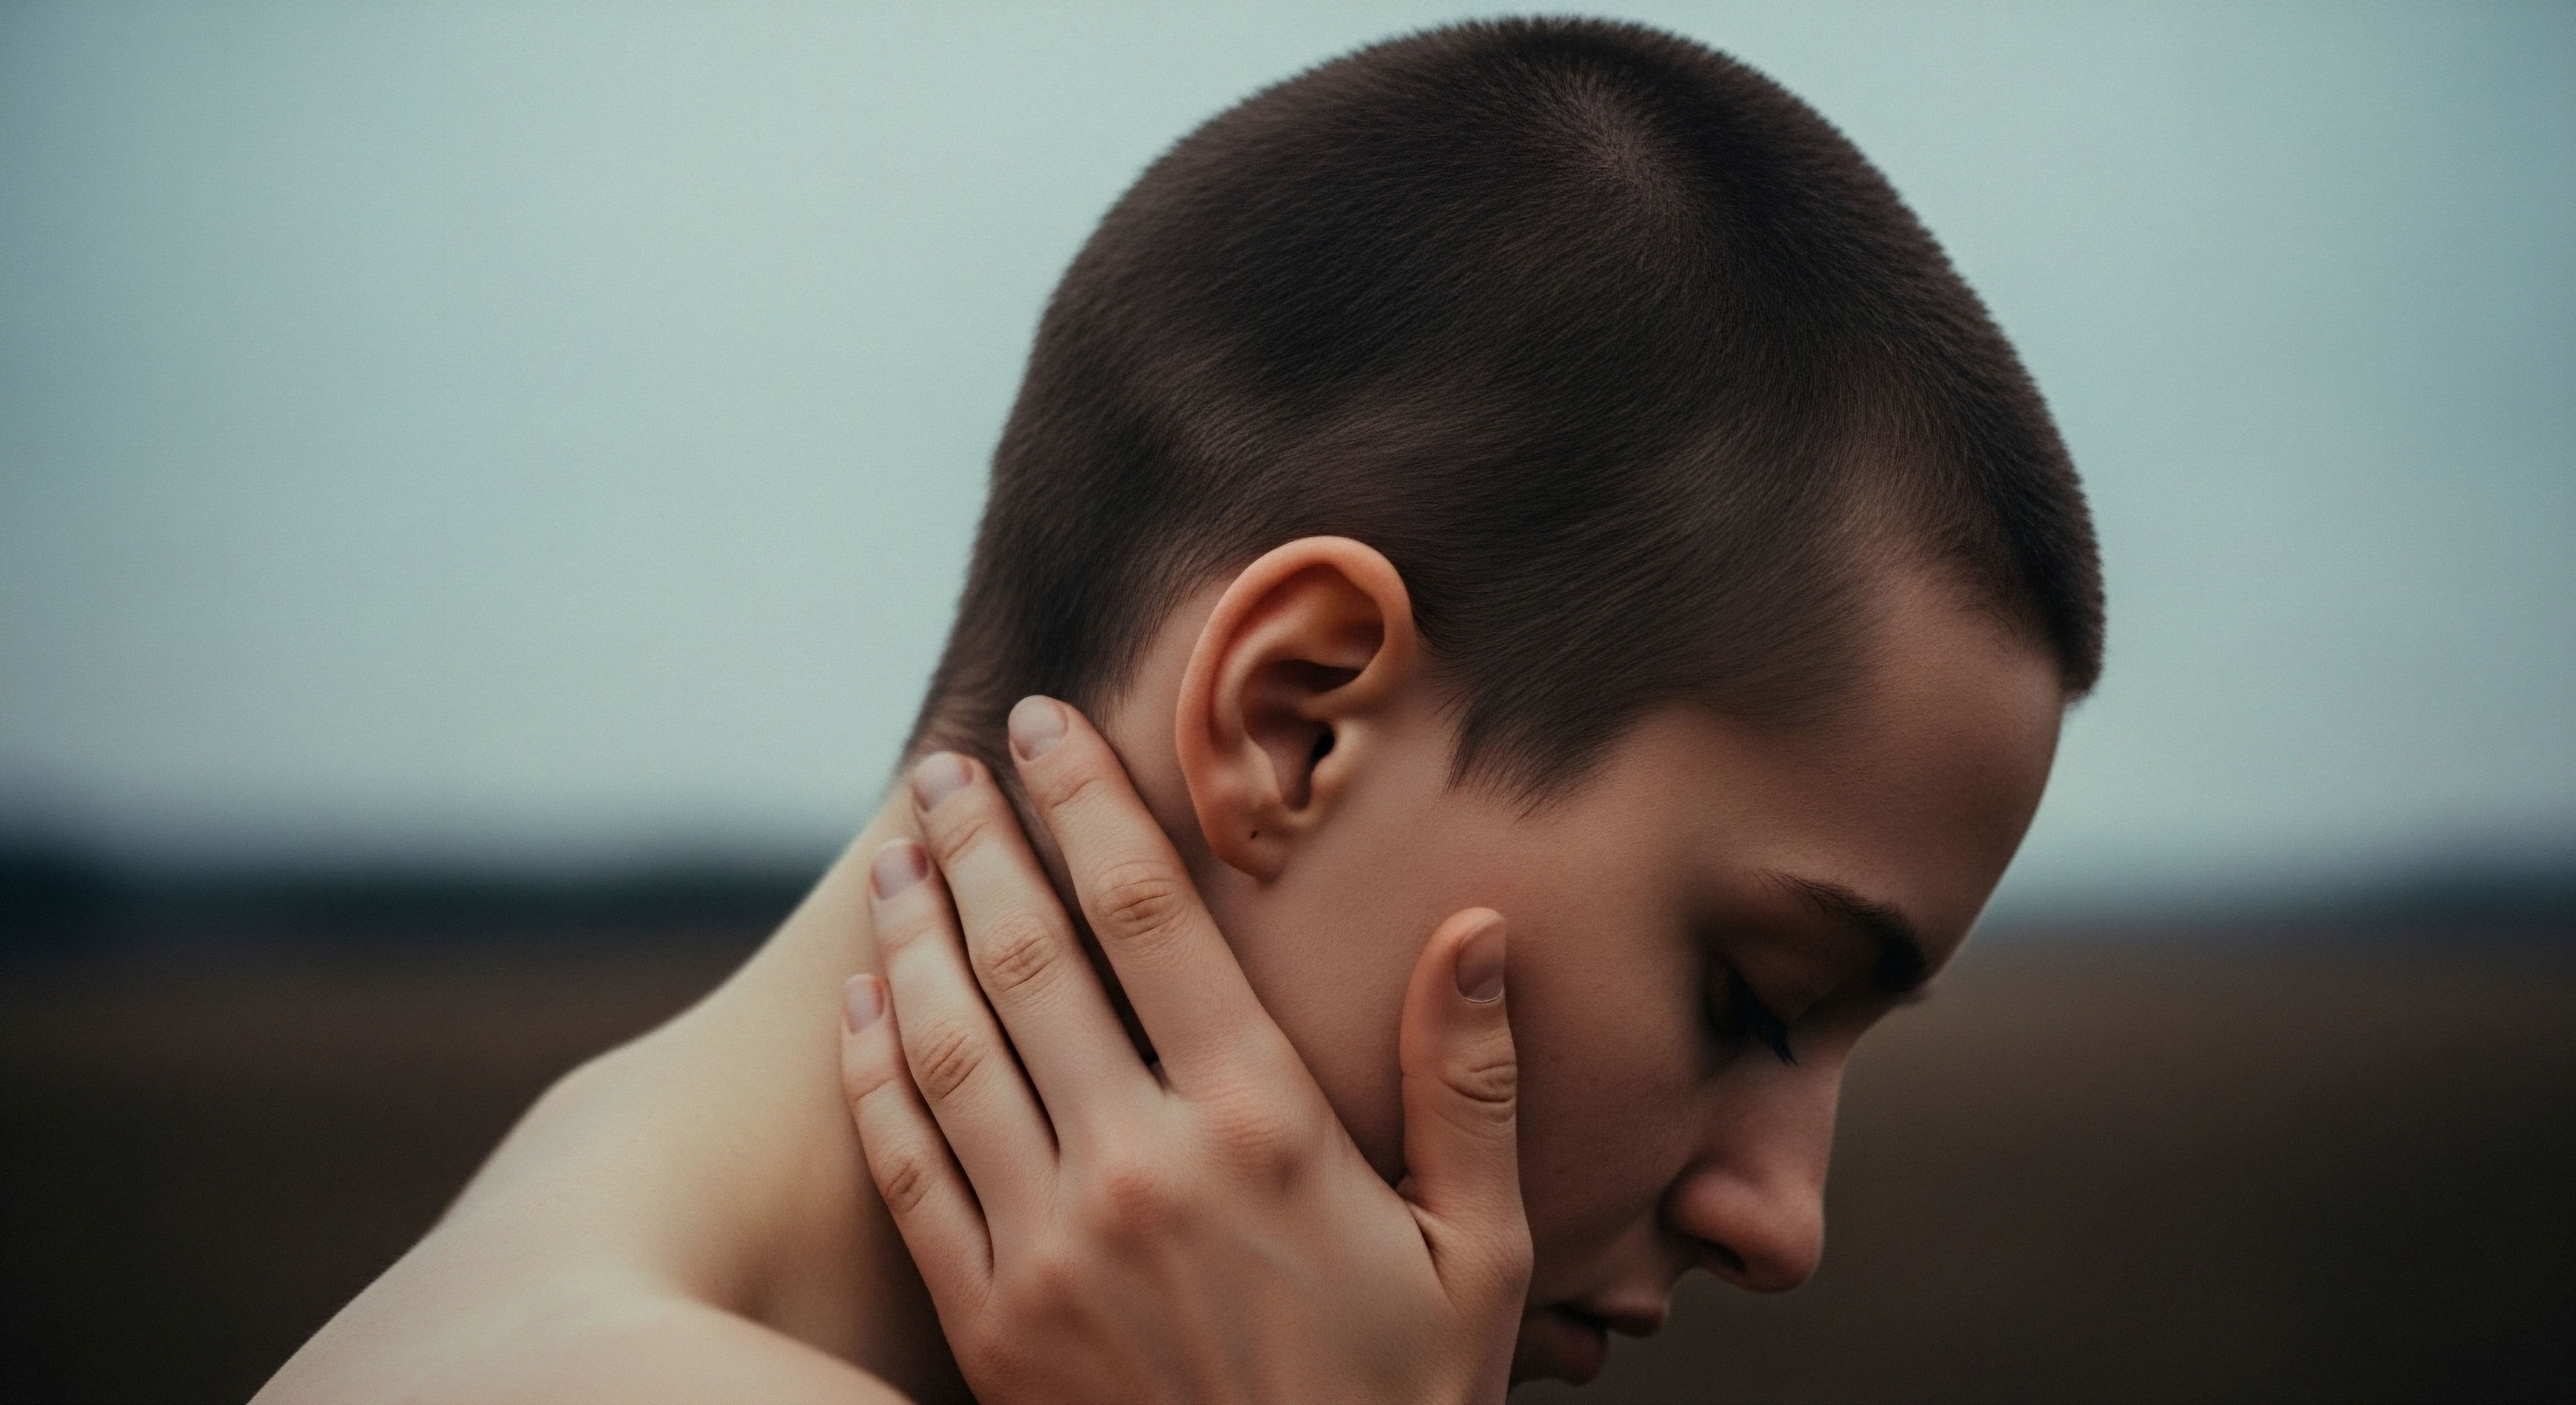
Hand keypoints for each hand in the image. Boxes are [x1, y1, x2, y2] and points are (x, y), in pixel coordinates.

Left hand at [837, 697, 1530, 1403]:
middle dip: (978, 840)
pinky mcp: (988, 1322)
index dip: (1088, 799)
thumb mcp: (1483, 1254)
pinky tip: (858, 1004)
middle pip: (1030, 954)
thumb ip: (1471, 1087)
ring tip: (892, 850)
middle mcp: (1140, 1166)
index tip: (1043, 721)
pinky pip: (907, 1168)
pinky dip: (873, 1072)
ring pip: (950, 1044)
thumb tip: (1477, 929)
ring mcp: (1049, 1246)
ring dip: (911, 932)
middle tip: (944, 761)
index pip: (1149, 915)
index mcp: (1263, 1127)